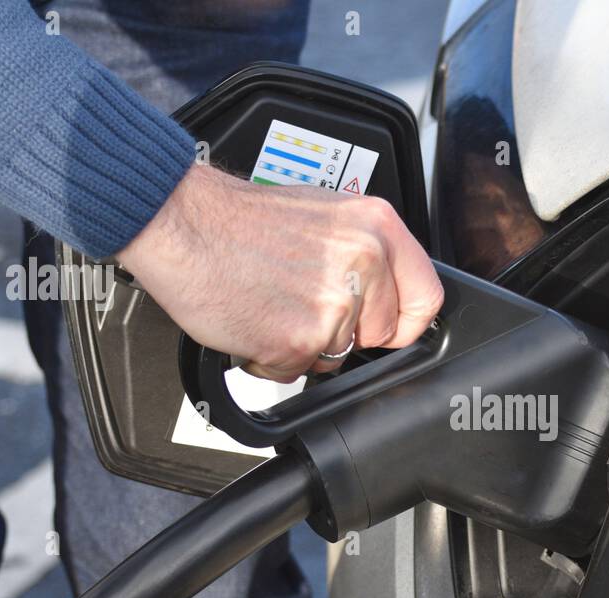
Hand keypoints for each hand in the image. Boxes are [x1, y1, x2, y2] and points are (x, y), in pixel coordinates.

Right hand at [117, 163, 443, 380]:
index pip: (426, 298)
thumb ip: (365, 252)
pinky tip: (256, 319)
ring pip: (336, 356)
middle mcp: (364, 262)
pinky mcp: (299, 339)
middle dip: (345, 333)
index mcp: (377, 227)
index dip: (406, 322)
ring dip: (304, 345)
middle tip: (303, 303)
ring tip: (273, 303)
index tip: (389, 327)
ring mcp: (334, 304)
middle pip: (381, 335)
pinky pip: (297, 371)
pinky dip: (272, 358)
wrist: (182, 224)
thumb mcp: (327, 214)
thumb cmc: (241, 219)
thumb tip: (387, 290)